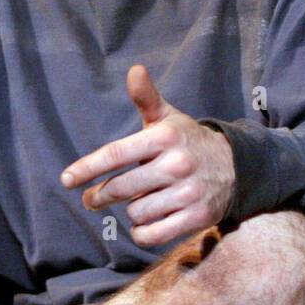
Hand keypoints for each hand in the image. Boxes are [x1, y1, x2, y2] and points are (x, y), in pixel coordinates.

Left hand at [60, 64, 235, 246]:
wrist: (236, 167)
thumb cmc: (188, 141)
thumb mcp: (169, 118)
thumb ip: (147, 97)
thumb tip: (134, 70)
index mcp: (165, 137)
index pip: (116, 153)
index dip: (88, 167)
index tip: (68, 179)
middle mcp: (177, 164)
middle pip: (120, 188)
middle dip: (100, 196)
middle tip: (91, 199)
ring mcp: (188, 193)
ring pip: (136, 212)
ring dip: (130, 211)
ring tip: (136, 202)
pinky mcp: (198, 218)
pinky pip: (154, 235)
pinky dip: (143, 233)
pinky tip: (143, 224)